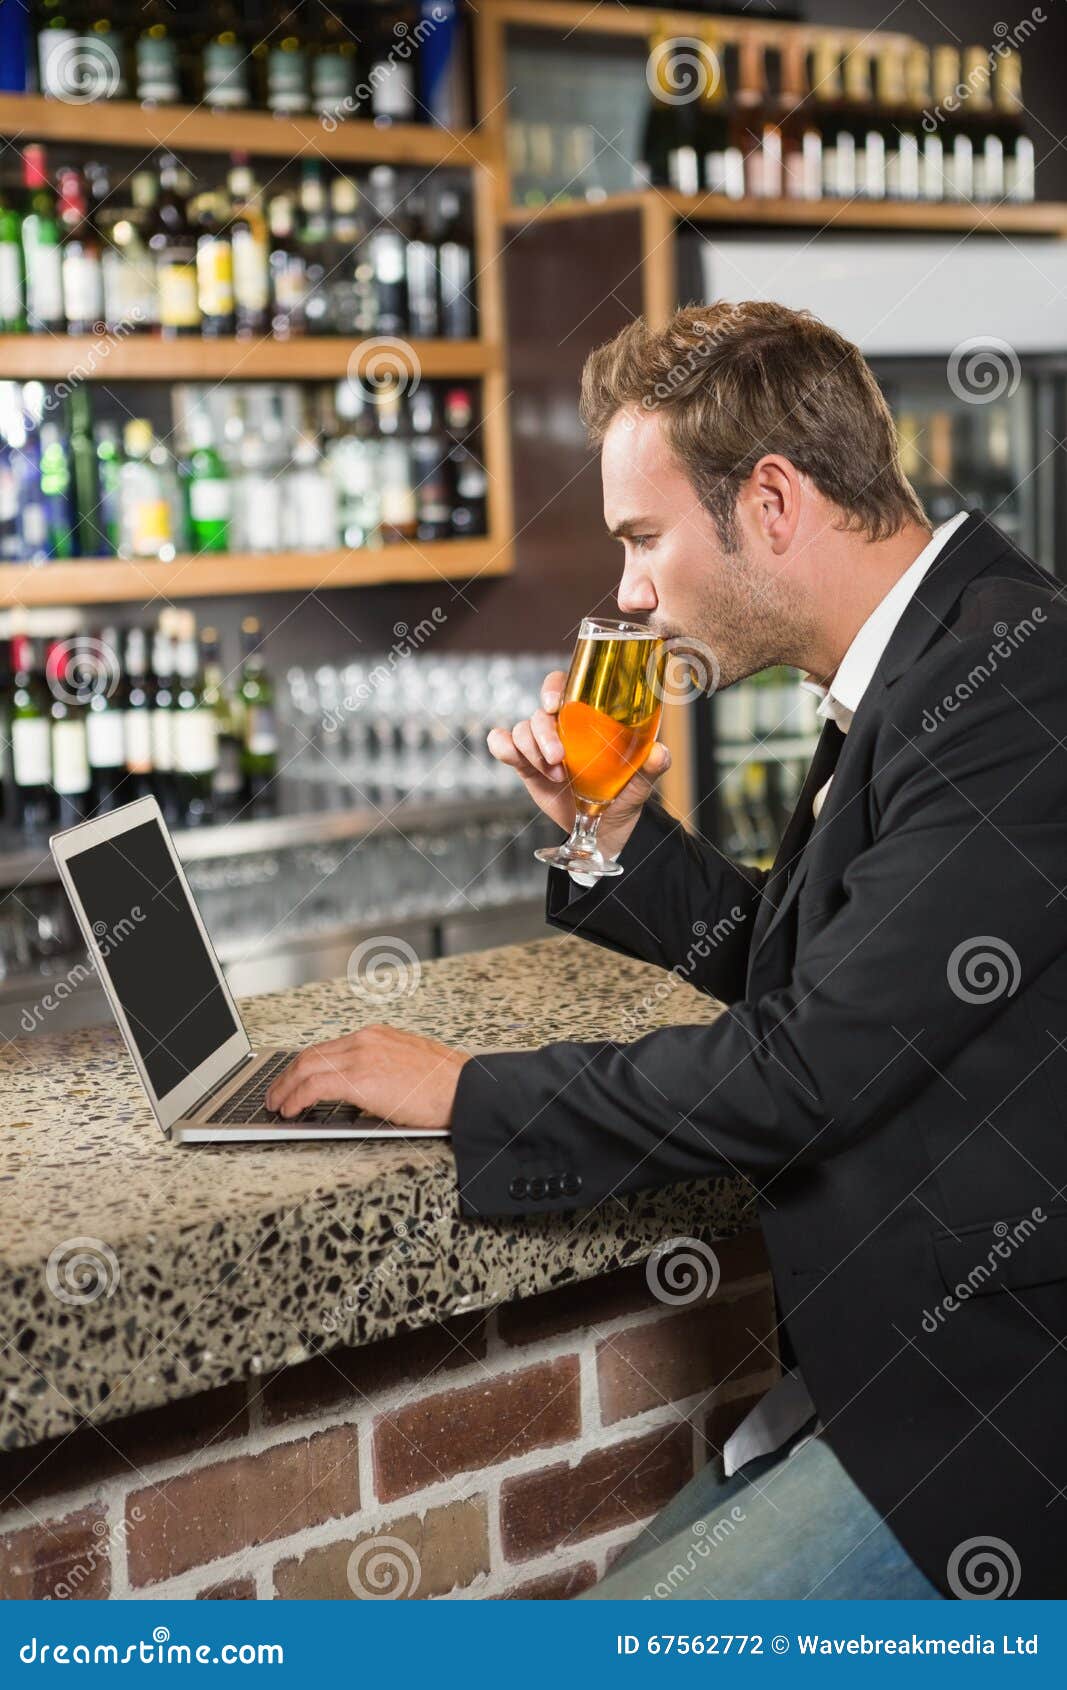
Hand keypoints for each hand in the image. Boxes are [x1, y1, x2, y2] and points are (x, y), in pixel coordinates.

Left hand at [265, 1025, 469, 1131]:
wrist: (464, 1088)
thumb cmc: (445, 1085)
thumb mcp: (408, 1066)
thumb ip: (380, 1069)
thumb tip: (361, 1091)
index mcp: (376, 1036)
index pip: (327, 1048)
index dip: (304, 1066)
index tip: (294, 1079)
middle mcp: (365, 1040)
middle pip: (310, 1054)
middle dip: (287, 1075)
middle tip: (276, 1093)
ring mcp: (361, 1057)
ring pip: (306, 1066)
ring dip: (285, 1087)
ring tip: (277, 1104)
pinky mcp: (360, 1078)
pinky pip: (314, 1085)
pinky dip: (296, 1097)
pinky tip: (290, 1109)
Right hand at [486, 668, 671, 858]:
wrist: (604, 829)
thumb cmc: (623, 795)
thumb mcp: (642, 781)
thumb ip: (652, 766)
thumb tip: (659, 753)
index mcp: (588, 717)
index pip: (564, 686)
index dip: (553, 688)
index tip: (552, 704)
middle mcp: (562, 726)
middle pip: (539, 713)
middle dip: (543, 734)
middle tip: (558, 759)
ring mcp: (541, 745)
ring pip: (521, 730)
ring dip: (532, 752)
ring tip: (557, 777)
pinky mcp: (526, 765)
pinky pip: (503, 745)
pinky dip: (502, 747)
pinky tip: (513, 759)